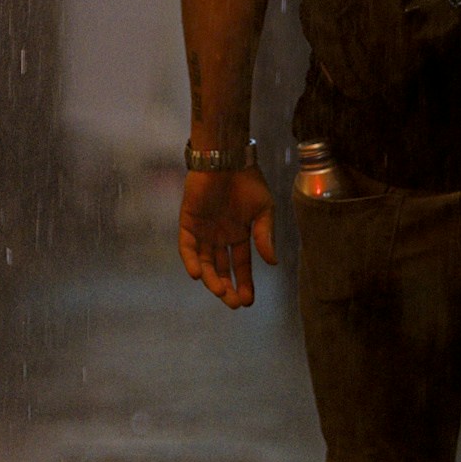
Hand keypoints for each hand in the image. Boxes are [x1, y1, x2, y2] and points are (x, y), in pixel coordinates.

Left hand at [177, 168, 277, 308]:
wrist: (228, 158)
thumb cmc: (249, 182)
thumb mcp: (264, 211)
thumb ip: (265, 236)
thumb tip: (273, 263)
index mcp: (239, 235)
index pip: (240, 266)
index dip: (244, 283)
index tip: (248, 301)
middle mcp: (220, 237)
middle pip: (221, 269)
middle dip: (227, 287)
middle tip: (233, 302)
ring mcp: (203, 231)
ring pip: (205, 262)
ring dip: (211, 278)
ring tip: (220, 291)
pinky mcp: (188, 222)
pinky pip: (187, 246)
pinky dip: (190, 260)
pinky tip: (197, 274)